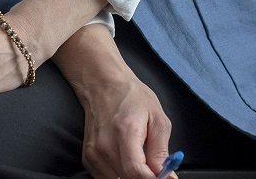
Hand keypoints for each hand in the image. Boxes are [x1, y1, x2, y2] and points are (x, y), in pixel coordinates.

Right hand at [52, 24, 172, 178]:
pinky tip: (126, 159)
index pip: (136, 172)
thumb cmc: (132, 97)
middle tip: (154, 168)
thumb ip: (161, 151)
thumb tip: (167, 177)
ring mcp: (93, 154)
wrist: (103, 85)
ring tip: (140, 159)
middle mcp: (105, 146)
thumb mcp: (157, 118)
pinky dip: (120, 174)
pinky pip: (107, 178)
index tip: (165, 178)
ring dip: (132, 176)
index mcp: (125, 132)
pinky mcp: (88, 159)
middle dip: (144, 178)